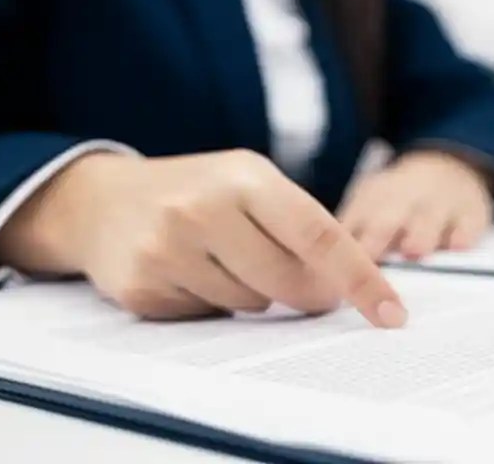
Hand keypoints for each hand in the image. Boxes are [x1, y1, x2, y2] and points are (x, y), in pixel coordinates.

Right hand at [0, 149, 406, 326]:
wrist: (101, 201)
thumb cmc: (195, 192)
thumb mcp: (246, 184)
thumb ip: (297, 227)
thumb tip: (343, 290)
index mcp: (243, 175)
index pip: (319, 234)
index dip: (361, 278)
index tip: (391, 313)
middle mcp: (203, 207)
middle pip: (288, 281)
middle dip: (305, 294)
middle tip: (303, 289)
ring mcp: (168, 248)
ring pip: (249, 305)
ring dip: (252, 295)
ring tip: (220, 260)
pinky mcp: (142, 287)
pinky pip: (207, 318)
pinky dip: (210, 304)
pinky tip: (188, 274)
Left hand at [339, 150, 493, 261]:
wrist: (449, 167)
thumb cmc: (398, 205)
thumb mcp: (369, 210)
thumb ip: (349, 241)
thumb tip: (318, 286)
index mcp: (370, 200)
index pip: (352, 225)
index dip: (342, 247)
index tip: (332, 272)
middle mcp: (402, 199)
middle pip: (385, 218)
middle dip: (376, 237)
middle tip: (366, 262)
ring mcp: (438, 203)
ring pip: (427, 217)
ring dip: (419, 233)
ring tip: (413, 251)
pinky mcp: (470, 210)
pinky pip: (468, 220)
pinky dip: (463, 232)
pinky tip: (457, 246)